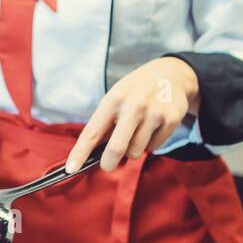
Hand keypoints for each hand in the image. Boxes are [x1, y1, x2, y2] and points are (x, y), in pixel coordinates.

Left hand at [66, 57, 200, 173]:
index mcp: (114, 99)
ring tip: (135, 133)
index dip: (80, 153)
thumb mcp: (115, 97)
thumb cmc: (135, 90)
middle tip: (107, 165)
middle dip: (108, 163)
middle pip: (116, 148)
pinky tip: (151, 128)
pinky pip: (153, 147)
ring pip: (136, 152)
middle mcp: (134, 106)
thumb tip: (92, 153)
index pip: (92, 132)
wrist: (171, 73)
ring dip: (132, 149)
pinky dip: (149, 144)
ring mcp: (154, 113)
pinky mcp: (171, 120)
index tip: (71, 169)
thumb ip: (104, 122)